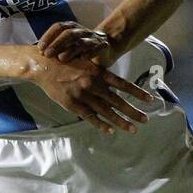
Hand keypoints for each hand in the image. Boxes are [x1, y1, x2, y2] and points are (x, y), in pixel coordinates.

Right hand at [29, 52, 151, 134]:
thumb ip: (99, 74)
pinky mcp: (73, 105)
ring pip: (106, 112)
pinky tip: (111, 130)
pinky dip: (101, 125)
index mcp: (98, 72)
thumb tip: (114, 85)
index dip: (137, 92)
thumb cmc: (66, 61)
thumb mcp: (86, 62)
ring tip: (133, 128)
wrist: (44, 65)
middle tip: (146, 119)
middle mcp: (93, 84)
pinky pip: (90, 117)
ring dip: (121, 121)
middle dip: (133, 111)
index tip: (149, 99)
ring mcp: (83, 95)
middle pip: (118, 101)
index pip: (122, 84)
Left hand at [37, 21, 119, 66]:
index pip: (58, 27)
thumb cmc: (81, 46)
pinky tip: (83, 58)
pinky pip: (96, 47)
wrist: (107, 44)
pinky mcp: (102, 45)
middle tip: (47, 55)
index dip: (48, 36)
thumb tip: (34, 52)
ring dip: (70, 49)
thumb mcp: (67, 44)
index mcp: (71, 27)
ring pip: (81, 41)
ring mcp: (92, 37)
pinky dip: (90, 52)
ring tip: (61, 58)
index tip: (39, 48)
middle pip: (68, 33)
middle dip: (57, 43)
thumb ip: (54, 47)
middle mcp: (81, 30)